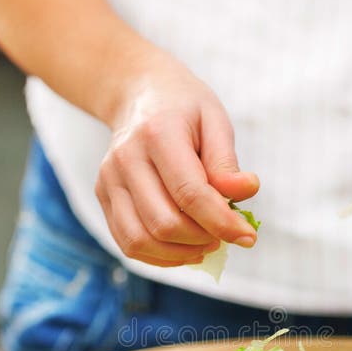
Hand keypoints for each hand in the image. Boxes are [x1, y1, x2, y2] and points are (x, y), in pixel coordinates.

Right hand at [97, 49, 258, 266]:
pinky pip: (128, 243)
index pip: (190, 193)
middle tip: (226, 234)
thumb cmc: (184, 109)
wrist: (138, 94)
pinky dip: (160, 256)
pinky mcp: (103, 196)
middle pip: (164, 223)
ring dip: (181, 254)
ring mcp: (108, 180)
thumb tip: (245, 193)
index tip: (248, 236)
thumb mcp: (214, 121)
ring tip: (206, 243)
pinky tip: (184, 248)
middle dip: (203, 239)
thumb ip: (226, 162)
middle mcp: (125, 159)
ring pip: (141, 241)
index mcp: (157, 134)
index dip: (222, 222)